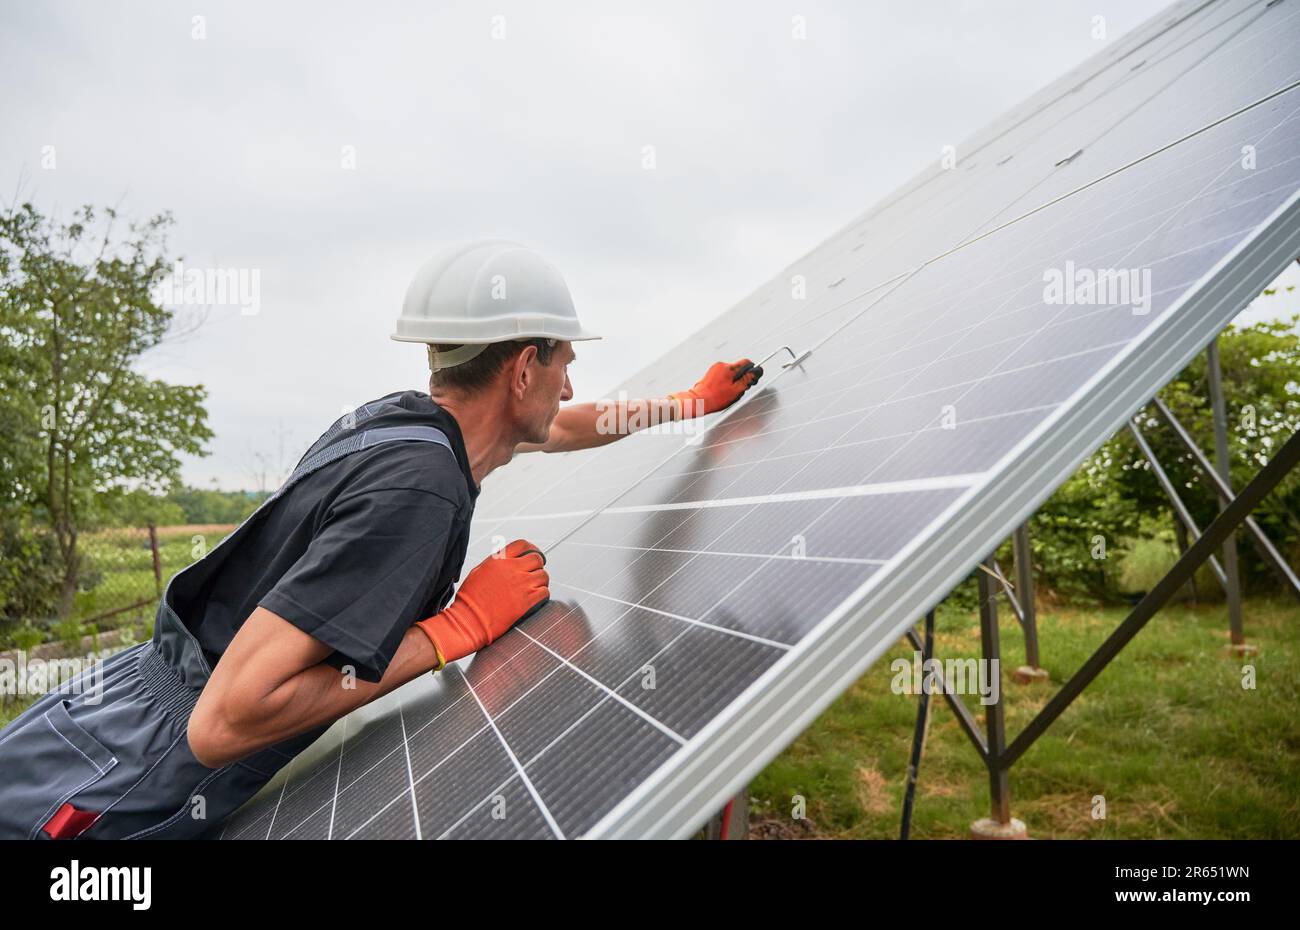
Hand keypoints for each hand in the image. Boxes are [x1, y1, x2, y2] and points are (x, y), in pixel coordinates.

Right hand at [415, 539, 548, 668]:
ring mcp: (521, 584)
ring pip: (543, 576)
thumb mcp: (478, 572)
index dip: (531, 549)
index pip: (522, 545)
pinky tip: (535, 599)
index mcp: (499, 560)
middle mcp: (512, 569)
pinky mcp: (527, 601)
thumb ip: (495, 563)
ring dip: (540, 582)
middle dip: (537, 566)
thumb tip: (507, 561)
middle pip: (536, 559)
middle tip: (534, 574)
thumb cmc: (470, 599)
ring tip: (534, 588)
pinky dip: (542, 594)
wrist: (469, 621)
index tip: (533, 555)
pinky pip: (545, 592)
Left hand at [667, 359, 762, 418]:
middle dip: (743, 378)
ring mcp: (715, 368)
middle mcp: (722, 365)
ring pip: (732, 372)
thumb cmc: (715, 398)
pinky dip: (726, 382)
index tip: (753, 378)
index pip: (747, 362)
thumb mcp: (736, 391)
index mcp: (729, 368)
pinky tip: (722, 391)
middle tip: (740, 390)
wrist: (698, 401)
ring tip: (728, 392)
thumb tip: (756, 371)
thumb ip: (748, 380)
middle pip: (739, 368)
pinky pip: (724, 375)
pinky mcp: (711, 373)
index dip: (753, 370)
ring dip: (734, 380)